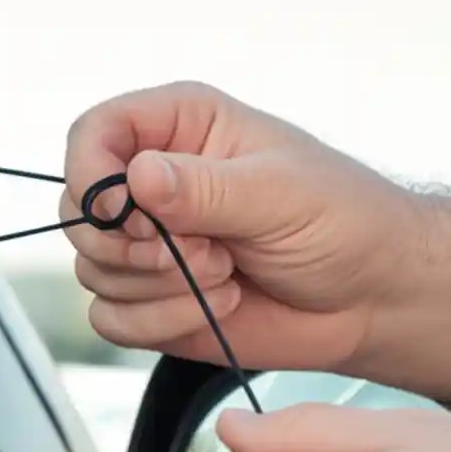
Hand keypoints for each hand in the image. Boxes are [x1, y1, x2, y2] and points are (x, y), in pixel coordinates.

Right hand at [60, 81, 420, 372]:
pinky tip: (214, 307)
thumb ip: (205, 187)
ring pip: (91, 270)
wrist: (373, 297)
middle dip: (131, 246)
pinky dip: (157, 323)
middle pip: (77, 211)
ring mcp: (145, 246)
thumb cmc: (344, 223)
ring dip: (159, 287)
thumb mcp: (281, 193)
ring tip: (225, 276)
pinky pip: (108, 319)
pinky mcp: (149, 301)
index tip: (123, 213)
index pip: (91, 135)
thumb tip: (137, 179)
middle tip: (195, 251)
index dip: (89, 174)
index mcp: (178, 128)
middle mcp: (150, 183)